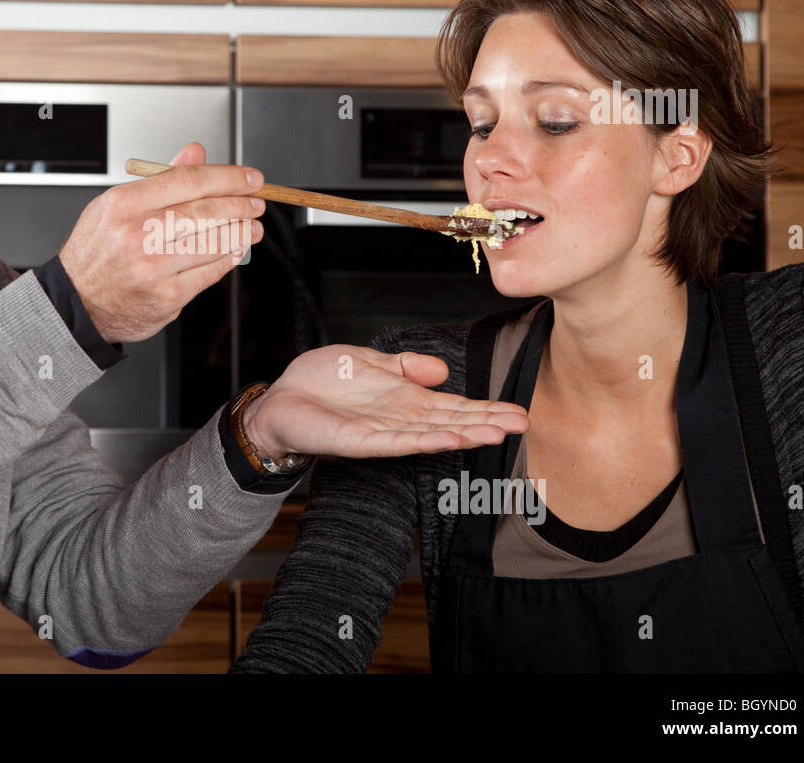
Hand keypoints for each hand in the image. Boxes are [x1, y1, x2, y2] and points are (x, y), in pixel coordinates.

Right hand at [59, 142, 265, 343]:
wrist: (77, 302)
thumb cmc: (98, 252)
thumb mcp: (116, 206)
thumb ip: (161, 180)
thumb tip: (195, 152)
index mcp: (123, 204)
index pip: (187, 180)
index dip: (227, 177)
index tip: (249, 178)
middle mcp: (137, 235)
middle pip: (205, 210)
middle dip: (240, 204)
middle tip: (257, 202)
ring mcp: (153, 267)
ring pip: (212, 242)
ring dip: (241, 232)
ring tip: (253, 226)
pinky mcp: (167, 296)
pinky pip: (209, 272)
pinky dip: (228, 259)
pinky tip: (235, 250)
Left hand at [242, 345, 528, 461]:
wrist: (280, 400)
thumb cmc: (319, 382)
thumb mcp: (368, 360)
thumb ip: (404, 365)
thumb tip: (441, 370)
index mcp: (403, 398)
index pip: (452, 404)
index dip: (484, 407)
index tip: (516, 411)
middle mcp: (399, 418)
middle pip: (451, 421)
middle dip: (486, 422)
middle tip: (523, 424)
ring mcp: (383, 433)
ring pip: (432, 434)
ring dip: (465, 434)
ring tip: (498, 434)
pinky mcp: (361, 443)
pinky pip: (398, 442)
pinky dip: (426, 440)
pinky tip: (450, 440)